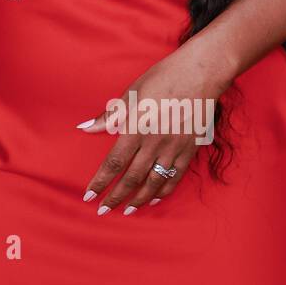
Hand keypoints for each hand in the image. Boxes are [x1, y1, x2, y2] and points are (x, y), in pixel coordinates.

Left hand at [76, 51, 226, 215]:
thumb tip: (85, 128)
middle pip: (132, 177)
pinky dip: (163, 190)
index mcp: (136, 128)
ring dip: (138, 199)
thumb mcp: (131, 93)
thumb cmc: (162, 78)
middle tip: (102, 210)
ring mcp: (174, 148)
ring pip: (154, 182)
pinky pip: (175, 177)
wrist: (200, 74)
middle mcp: (154, 142)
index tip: (89, 195)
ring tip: (126, 210)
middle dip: (115, 196)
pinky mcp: (189, 149)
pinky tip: (153, 198)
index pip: (114, 163)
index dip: (101, 181)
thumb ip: (109, 116)